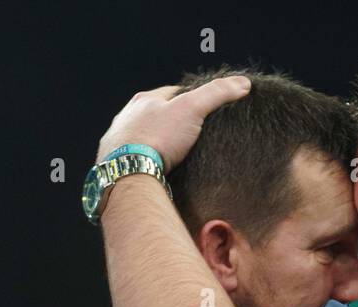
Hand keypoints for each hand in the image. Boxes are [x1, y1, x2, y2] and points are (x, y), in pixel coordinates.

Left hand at [96, 76, 251, 167]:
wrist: (129, 172)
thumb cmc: (158, 138)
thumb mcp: (192, 109)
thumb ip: (216, 94)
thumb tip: (242, 83)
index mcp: (143, 100)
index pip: (171, 93)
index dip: (189, 99)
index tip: (202, 108)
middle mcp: (127, 118)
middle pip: (155, 115)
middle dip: (170, 121)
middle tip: (189, 134)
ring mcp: (118, 141)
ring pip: (141, 136)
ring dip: (155, 142)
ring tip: (172, 154)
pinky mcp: (115, 163)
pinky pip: (133, 158)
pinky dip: (144, 160)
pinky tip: (154, 168)